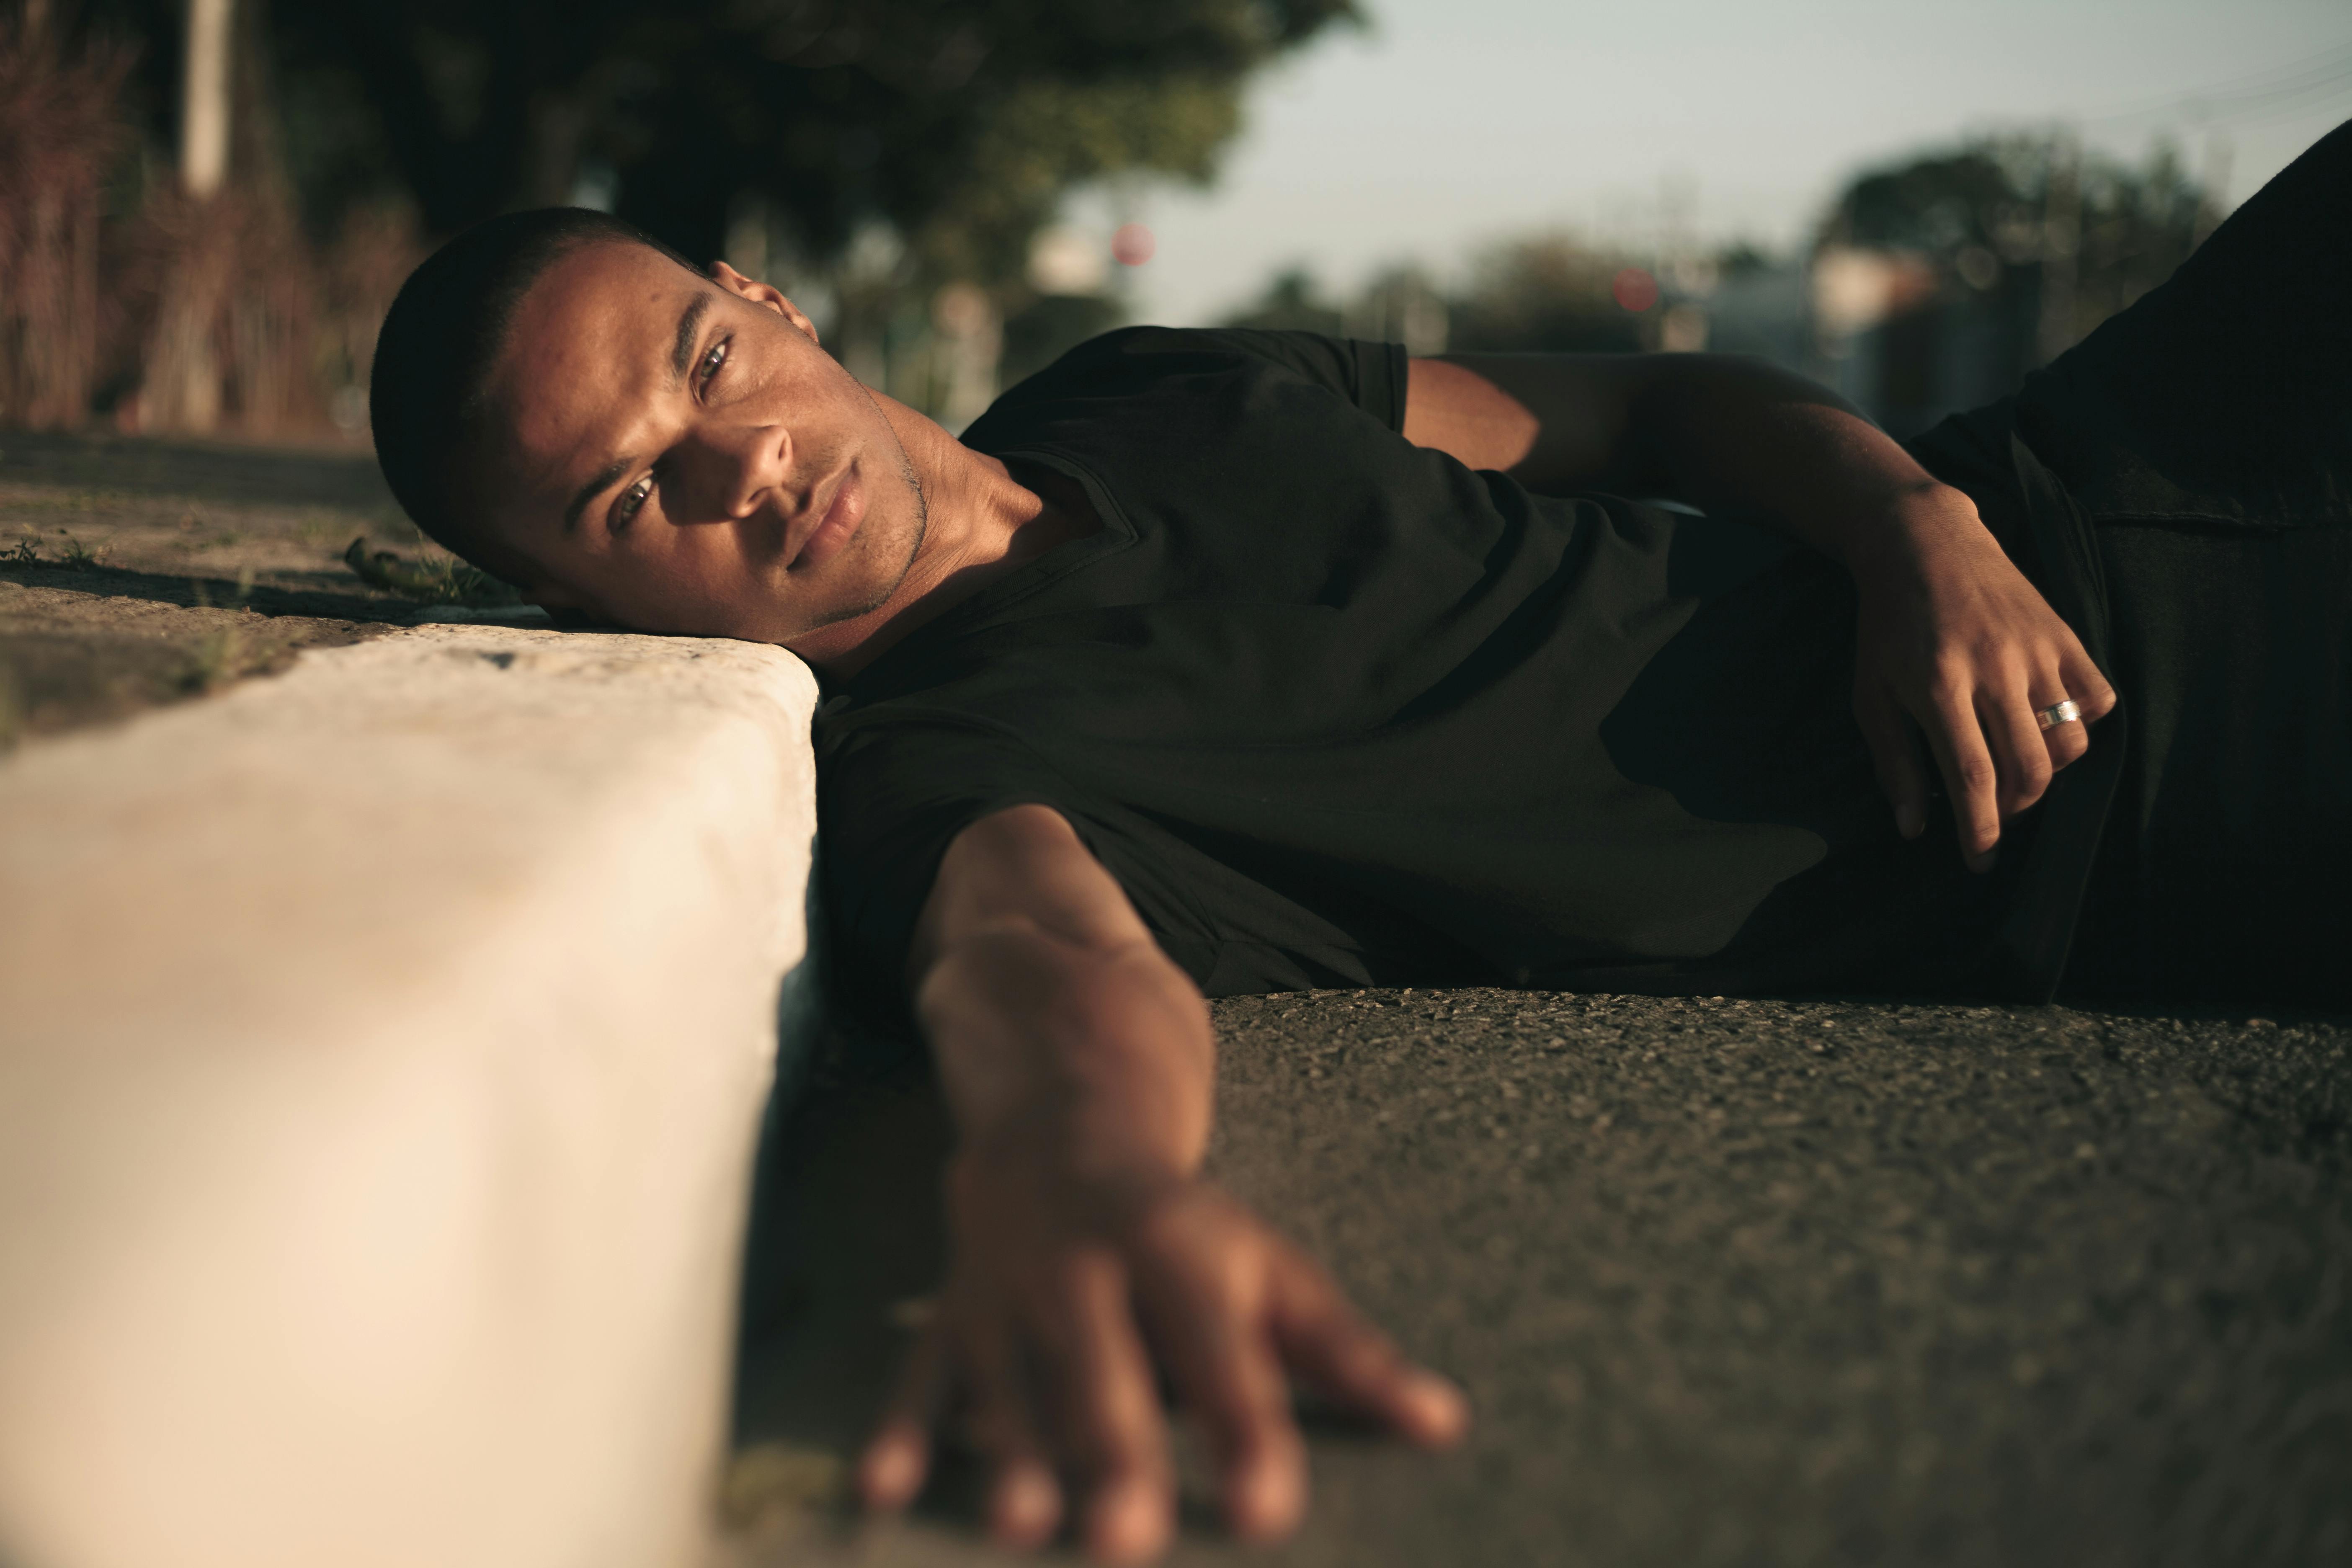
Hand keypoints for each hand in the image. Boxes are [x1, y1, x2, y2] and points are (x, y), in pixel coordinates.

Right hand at [856, 1148, 1468, 1563]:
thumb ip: (1343, 1351)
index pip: (1219, 1349)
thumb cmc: (1186, 1226)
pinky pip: (920, 1373)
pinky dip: (900, 1429)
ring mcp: (1009, 1289)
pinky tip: (884, 1491)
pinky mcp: (951, 1311)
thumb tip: (1442, 1426)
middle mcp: (1089, 1267)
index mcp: (1181, 1250)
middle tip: (1128, 1542)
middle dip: (1116, 1453)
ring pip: (1009, 1377)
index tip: (1264, 1511)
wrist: (1060, 1115)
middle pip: (1107, 1368)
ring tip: (1022, 1530)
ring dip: (1012, 1453)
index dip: (1245, 1428)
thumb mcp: (1268, 1268)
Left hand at [1847, 486, 2116, 868]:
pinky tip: (2046, 726)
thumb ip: (1894, 762)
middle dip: (2015, 810)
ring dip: (2046, 774)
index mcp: (1939, 685)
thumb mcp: (1871, 693)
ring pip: (2069, 743)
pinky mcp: (2064, 635)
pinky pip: (2097, 700)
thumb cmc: (1889, 625)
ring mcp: (2036, 651)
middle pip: (2029, 769)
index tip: (1980, 861)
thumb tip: (1914, 829)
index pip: (1973, 776)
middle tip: (1993, 813)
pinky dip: (2081, 728)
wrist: (1924, 543)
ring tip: (2014, 769)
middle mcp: (1994, 670)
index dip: (1982, 829)